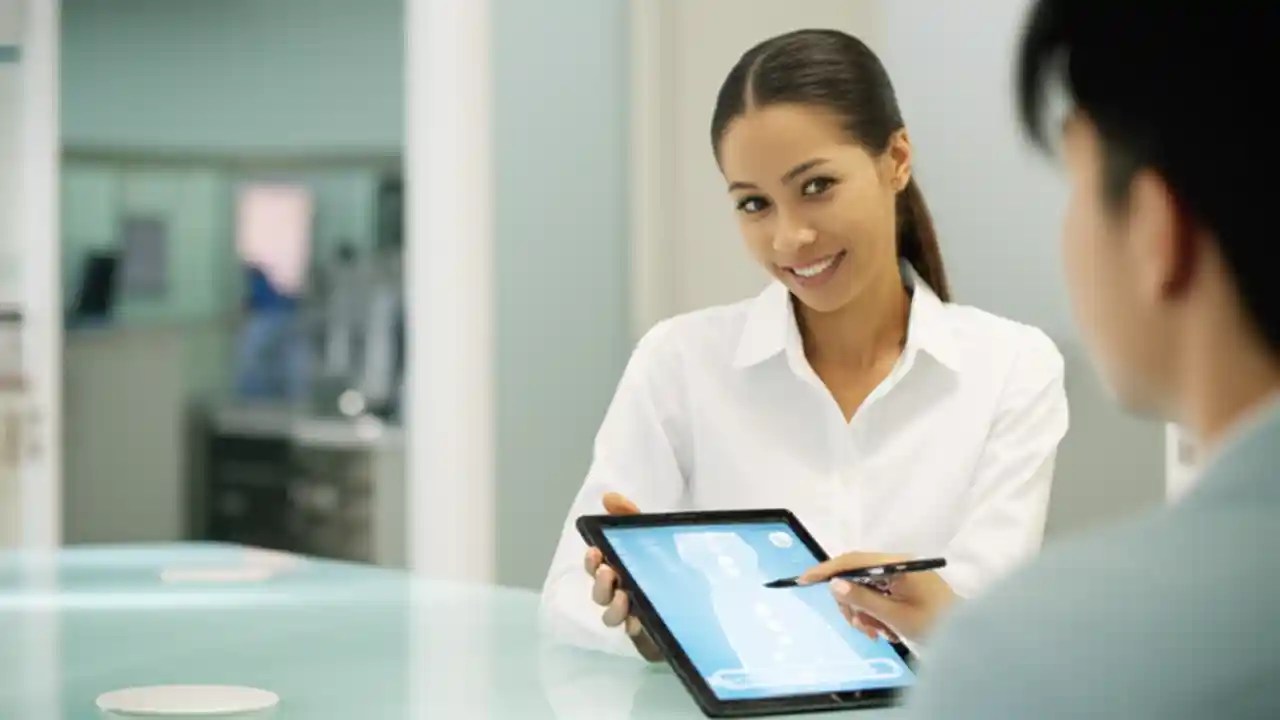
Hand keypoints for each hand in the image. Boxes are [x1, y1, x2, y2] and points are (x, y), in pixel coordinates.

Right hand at [584, 492, 662, 661]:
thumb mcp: (652, 534)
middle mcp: (622, 594)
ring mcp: (634, 616)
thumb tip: (608, 497)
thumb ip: (630, 515)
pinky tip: (639, 619)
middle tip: (609, 573)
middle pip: (599, 594)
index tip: (596, 551)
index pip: (596, 567)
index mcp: (620, 569)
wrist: (707, 592)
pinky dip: (634, 627)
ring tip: (624, 596)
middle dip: (599, 584)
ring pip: (611, 617)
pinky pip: (635, 636)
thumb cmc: (672, 562)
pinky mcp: (649, 635)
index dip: (591, 561)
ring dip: (612, 607)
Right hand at [800, 552, 956, 644]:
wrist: (971, 640)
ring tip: (878, 632)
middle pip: (855, 577)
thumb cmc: (937, 626)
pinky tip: (886, 630)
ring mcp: (902, 578)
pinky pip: (877, 598)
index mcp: (898, 565)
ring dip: (864, 613)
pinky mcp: (904, 590)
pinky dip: (875, 615)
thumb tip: (835, 584)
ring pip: (863, 590)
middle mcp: (898, 566)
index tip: (804, 580)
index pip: (853, 560)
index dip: (827, 570)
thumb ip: (863, 599)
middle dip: (852, 603)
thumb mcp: (895, 617)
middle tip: (862, 627)